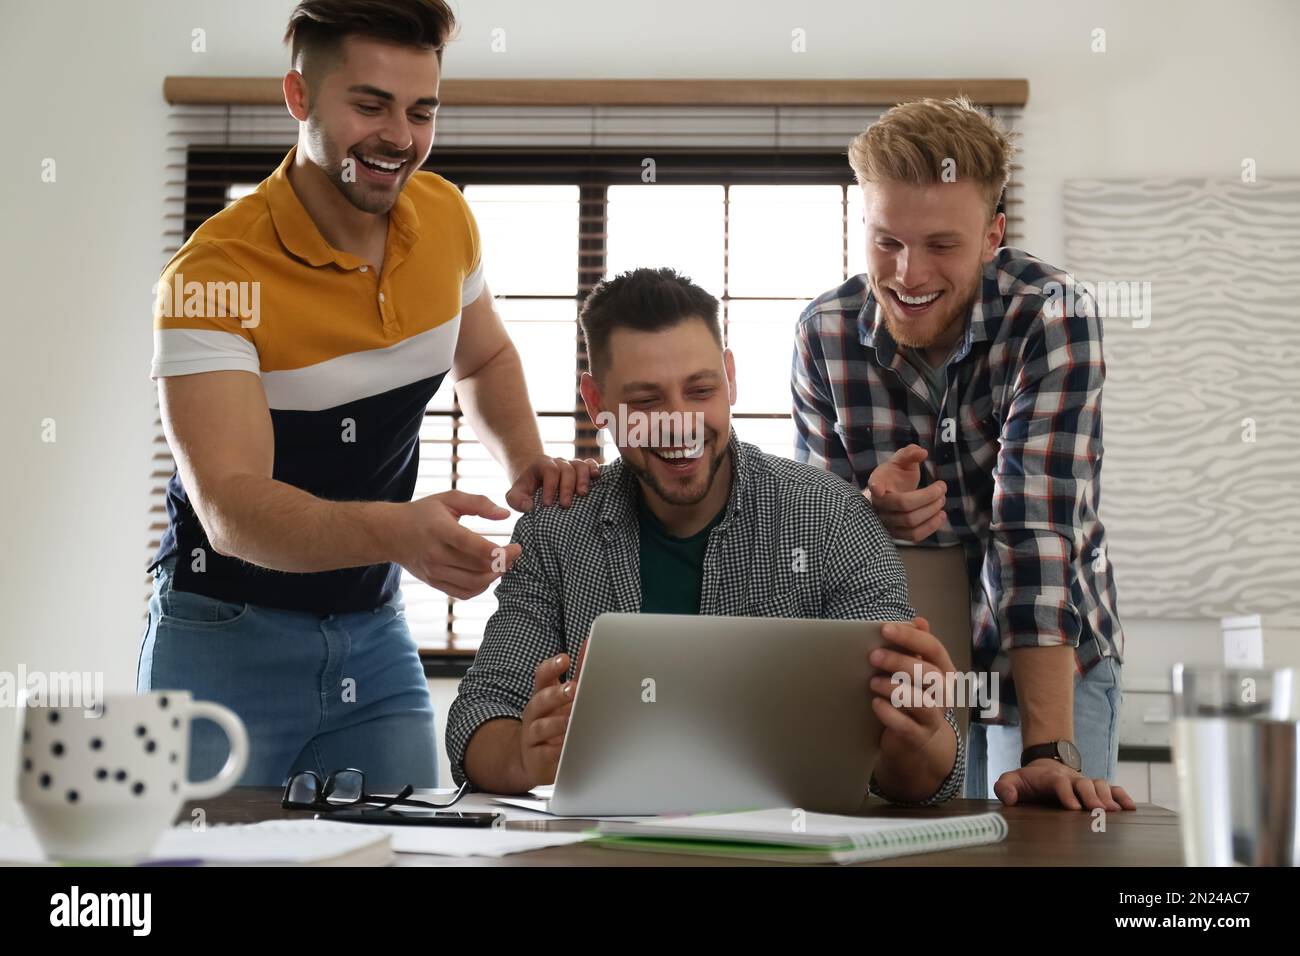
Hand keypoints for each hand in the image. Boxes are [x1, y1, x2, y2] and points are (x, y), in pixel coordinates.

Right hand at [395, 490, 520, 598]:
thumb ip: (479, 503)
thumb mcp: (449, 499)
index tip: (517, 547)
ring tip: (503, 563)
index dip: (502, 552)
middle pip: (480, 569)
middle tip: (514, 554)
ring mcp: (435, 572)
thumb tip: (505, 515)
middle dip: (504, 564)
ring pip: (475, 584)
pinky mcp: (435, 583)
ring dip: (495, 576)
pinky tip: (487, 574)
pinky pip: (464, 593)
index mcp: (441, 530)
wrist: (390, 533)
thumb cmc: (423, 513)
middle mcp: (437, 555)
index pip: (476, 548)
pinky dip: (482, 587)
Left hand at [507, 455, 600, 511]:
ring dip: (583, 479)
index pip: (549, 471)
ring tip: (582, 494)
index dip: (550, 487)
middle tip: (565, 505)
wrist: (535, 482)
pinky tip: (597, 477)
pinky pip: (590, 463)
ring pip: (580, 465)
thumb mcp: (515, 495)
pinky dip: (595, 469)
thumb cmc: (526, 491)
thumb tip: (529, 506)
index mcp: (541, 464)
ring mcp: (570, 464)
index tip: (547, 504)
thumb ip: (516, 500)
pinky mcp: (581, 469)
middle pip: (566, 469)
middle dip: (567, 487)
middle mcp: (558, 462)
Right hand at [517, 653, 578, 785]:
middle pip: (540, 700)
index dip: (551, 667)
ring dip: (557, 723)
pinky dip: (556, 750)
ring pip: (540, 727)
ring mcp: (532, 736)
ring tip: (572, 720)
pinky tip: (568, 747)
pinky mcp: (536, 758)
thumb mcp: (564, 698)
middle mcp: (534, 714)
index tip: (564, 659)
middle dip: (556, 694)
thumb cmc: (554, 721)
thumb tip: (590, 645)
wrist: (533, 758)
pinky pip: (545, 754)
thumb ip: (578, 674)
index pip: (542, 677)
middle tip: (573, 688)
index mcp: (542, 695)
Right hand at [865, 445, 946, 541]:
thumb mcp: (901, 461)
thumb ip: (909, 454)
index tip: (878, 489)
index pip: (874, 485)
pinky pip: (914, 536)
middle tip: (942, 488)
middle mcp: (879, 505)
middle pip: (904, 505)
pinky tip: (941, 516)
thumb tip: (922, 452)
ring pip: (910, 522)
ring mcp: (886, 521)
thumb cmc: (895, 475)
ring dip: (932, 511)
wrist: (889, 493)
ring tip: (942, 500)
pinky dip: (931, 527)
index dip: (876, 488)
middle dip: (928, 497)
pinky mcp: (896, 534)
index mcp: (878, 482)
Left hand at [868, 617, 958, 793]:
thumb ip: (916, 648)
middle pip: (928, 673)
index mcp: (944, 672)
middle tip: (872, 656)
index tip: (884, 628)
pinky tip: (875, 704)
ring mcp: (934, 717)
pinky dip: (890, 714)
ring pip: (921, 701)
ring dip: (894, 689)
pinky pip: (907, 726)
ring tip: (872, 682)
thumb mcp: (916, 672)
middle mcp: (944, 694)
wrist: (917, 743)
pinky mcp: (919, 737)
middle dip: (899, 662)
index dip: (910, 637)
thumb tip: (919, 621)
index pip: (933, 648)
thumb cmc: (913, 698)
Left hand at [994, 760, 1136, 810]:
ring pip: (1100, 785)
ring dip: (1108, 797)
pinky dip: (1122, 796)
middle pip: (1083, 783)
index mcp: (1050, 777)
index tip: (1073, 807)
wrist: (1044, 768)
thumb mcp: (1011, 779)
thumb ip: (1005, 786)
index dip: (1066, 793)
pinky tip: (1130, 808)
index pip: (1058, 782)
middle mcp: (1071, 778)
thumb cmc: (1028, 780)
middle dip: (1091, 796)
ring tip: (1114, 811)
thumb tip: (1009, 797)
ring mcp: (1085, 783)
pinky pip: (1112, 789)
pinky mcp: (1095, 788)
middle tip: (1097, 810)